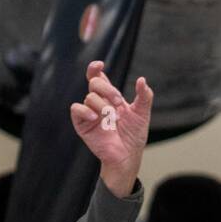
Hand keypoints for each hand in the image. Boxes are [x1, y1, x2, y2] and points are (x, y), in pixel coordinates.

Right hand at [69, 60, 152, 198]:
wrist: (127, 156)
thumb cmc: (134, 136)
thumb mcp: (142, 114)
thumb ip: (144, 97)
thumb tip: (142, 80)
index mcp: (110, 97)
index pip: (98, 78)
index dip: (95, 69)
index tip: (100, 65)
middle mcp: (98, 103)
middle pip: (95, 83)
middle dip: (108, 90)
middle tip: (119, 103)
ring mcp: (89, 113)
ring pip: (89, 97)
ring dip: (103, 105)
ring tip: (112, 118)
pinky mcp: (82, 124)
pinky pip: (76, 109)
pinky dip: (85, 111)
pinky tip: (95, 118)